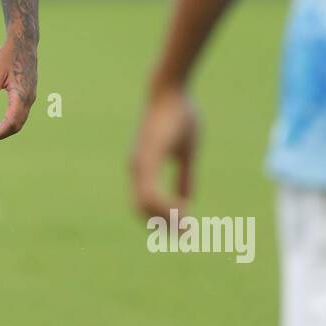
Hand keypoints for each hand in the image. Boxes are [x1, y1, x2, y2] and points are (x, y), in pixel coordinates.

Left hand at [0, 35, 35, 142]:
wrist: (23, 42)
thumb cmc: (8, 55)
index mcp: (21, 95)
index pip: (10, 122)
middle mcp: (28, 99)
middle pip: (16, 126)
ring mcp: (30, 97)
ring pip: (18, 121)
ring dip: (4, 129)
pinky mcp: (28, 94)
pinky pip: (19, 113)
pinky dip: (8, 121)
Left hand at [129, 84, 198, 219]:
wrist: (170, 89)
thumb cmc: (179, 116)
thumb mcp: (186, 151)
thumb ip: (185, 176)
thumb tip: (187, 201)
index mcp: (144, 167)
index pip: (146, 203)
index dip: (162, 219)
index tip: (185, 229)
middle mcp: (137, 167)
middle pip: (142, 209)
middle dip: (163, 225)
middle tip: (186, 235)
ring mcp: (140, 163)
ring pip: (144, 203)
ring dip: (165, 219)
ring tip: (185, 228)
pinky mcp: (147, 157)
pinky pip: (150, 190)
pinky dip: (164, 205)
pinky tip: (181, 211)